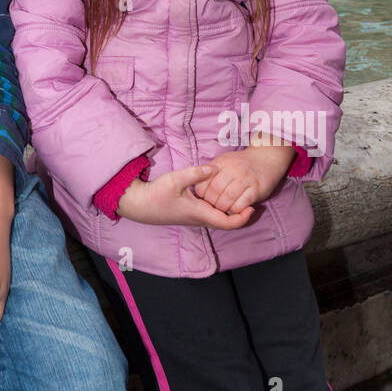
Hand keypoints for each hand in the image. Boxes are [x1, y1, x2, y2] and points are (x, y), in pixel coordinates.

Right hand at [116, 164, 254, 229]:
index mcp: (200, 213)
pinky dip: (220, 209)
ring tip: (239, 197)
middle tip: (250, 200)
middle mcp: (199, 219)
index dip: (243, 217)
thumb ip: (196, 173)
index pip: (228, 222)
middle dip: (240, 214)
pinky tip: (220, 196)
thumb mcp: (176, 179)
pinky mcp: (189, 214)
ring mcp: (194, 218)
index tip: (252, 207)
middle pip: (226, 222)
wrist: (139, 205)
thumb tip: (215, 168)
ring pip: (218, 219)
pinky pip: (210, 215)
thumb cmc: (156, 194)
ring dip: (230, 212)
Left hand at [192, 142, 295, 214]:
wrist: (266, 158)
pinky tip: (235, 210)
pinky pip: (243, 203)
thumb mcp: (224, 162)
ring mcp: (245, 179)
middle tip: (213, 208)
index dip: (201, 194)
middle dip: (211, 203)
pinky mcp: (256, 189)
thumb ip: (211, 173)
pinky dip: (236, 210)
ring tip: (223, 210)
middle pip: (215, 191)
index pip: (203, 182)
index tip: (203, 199)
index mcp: (221, 163)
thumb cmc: (241, 163)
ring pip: (228, 198)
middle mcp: (232, 170)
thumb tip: (197, 188)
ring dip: (223, 208)